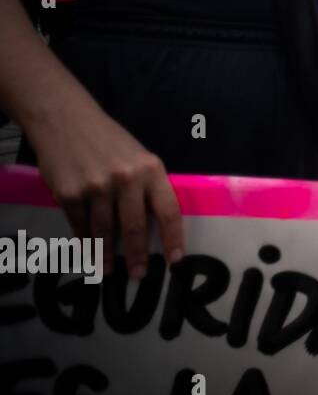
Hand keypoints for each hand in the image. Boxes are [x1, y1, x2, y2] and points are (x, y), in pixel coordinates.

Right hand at [26, 106, 183, 278]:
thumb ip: (148, 186)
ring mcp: (96, 188)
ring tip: (111, 270)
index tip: (175, 260)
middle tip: (139, 274)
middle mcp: (126, 180)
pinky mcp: (69, 193)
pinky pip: (80, 225)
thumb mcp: (139, 156)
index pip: (168, 211)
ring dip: (107, 255)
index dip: (174, 238)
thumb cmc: (108, 140)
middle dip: (137, 256)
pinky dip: (85, 241)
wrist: (65, 120)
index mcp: (151, 170)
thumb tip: (155, 224)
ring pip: (104, 231)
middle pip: (135, 228)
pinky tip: (89, 251)